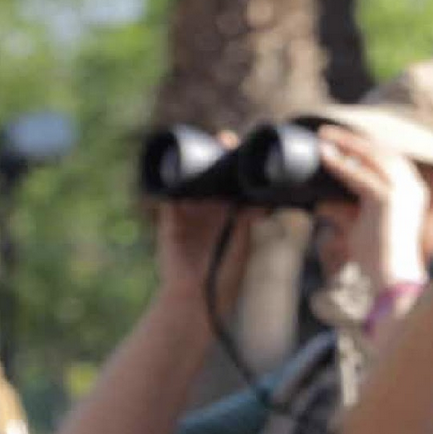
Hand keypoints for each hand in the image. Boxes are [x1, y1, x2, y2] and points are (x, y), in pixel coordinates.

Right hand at [152, 132, 262, 316]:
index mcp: (232, 210)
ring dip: (196, 160)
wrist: (196, 296)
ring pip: (192, 178)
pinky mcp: (171, 219)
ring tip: (207, 144)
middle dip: (219, 153)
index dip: (240, 161)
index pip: (236, 179)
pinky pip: (168, 195)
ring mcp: (190, 211)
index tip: (249, 147)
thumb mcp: (243, 242)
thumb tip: (264, 200)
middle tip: (225, 137)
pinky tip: (173, 162)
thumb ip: (248, 220)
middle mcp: (211, 207)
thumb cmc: (226, 273)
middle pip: (214, 172)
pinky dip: (169, 180)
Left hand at [318, 126, 431, 288]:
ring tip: (324, 138)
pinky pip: (359, 174)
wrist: (393, 279)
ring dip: (346, 144)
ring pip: (371, 156)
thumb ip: (343, 211)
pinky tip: (324, 157)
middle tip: (327, 133)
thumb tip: (321, 202)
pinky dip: (340, 164)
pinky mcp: (388, 199)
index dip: (364, 146)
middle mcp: (412, 186)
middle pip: (381, 151)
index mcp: (413, 190)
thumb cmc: (379, 258)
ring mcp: (403, 191)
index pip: (388, 158)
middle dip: (353, 140)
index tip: (341, 140)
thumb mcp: (359, 227)